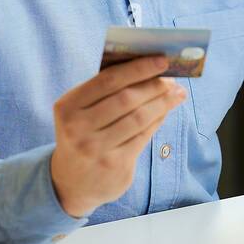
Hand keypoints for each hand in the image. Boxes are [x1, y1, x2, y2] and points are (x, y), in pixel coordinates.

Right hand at [49, 55, 185, 217]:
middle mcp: (78, 128)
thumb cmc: (82, 135)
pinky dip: (157, 120)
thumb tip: (148, 68)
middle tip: (171, 79)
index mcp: (68, 106)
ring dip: (162, 103)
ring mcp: (96, 150)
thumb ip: (105, 90)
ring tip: (176, 94)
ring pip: (139, 118)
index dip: (138, 68)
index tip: (162, 59)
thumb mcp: (80, 111)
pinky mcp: (115, 166)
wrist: (70, 183)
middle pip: (126, 99)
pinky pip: (143, 137)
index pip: (108, 80)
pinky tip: (165, 112)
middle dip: (154, 86)